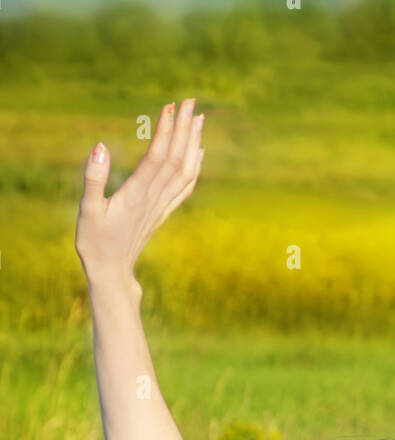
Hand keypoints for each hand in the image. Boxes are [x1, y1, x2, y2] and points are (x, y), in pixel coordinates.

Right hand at [75, 97, 204, 284]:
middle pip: (175, 160)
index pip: (157, 157)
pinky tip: (199, 152)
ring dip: (193, 144)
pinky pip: (185, 187)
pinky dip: (195, 168)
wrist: (112, 273)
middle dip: (184, 129)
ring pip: (184, 172)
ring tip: (199, 119)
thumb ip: (92, 179)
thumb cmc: (94, 242)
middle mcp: (154, 198)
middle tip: (190, 101)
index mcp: (136, 194)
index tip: (171, 106)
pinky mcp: (162, 213)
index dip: (165, 131)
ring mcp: (161, 206)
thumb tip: (101, 147)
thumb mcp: (86, 210)